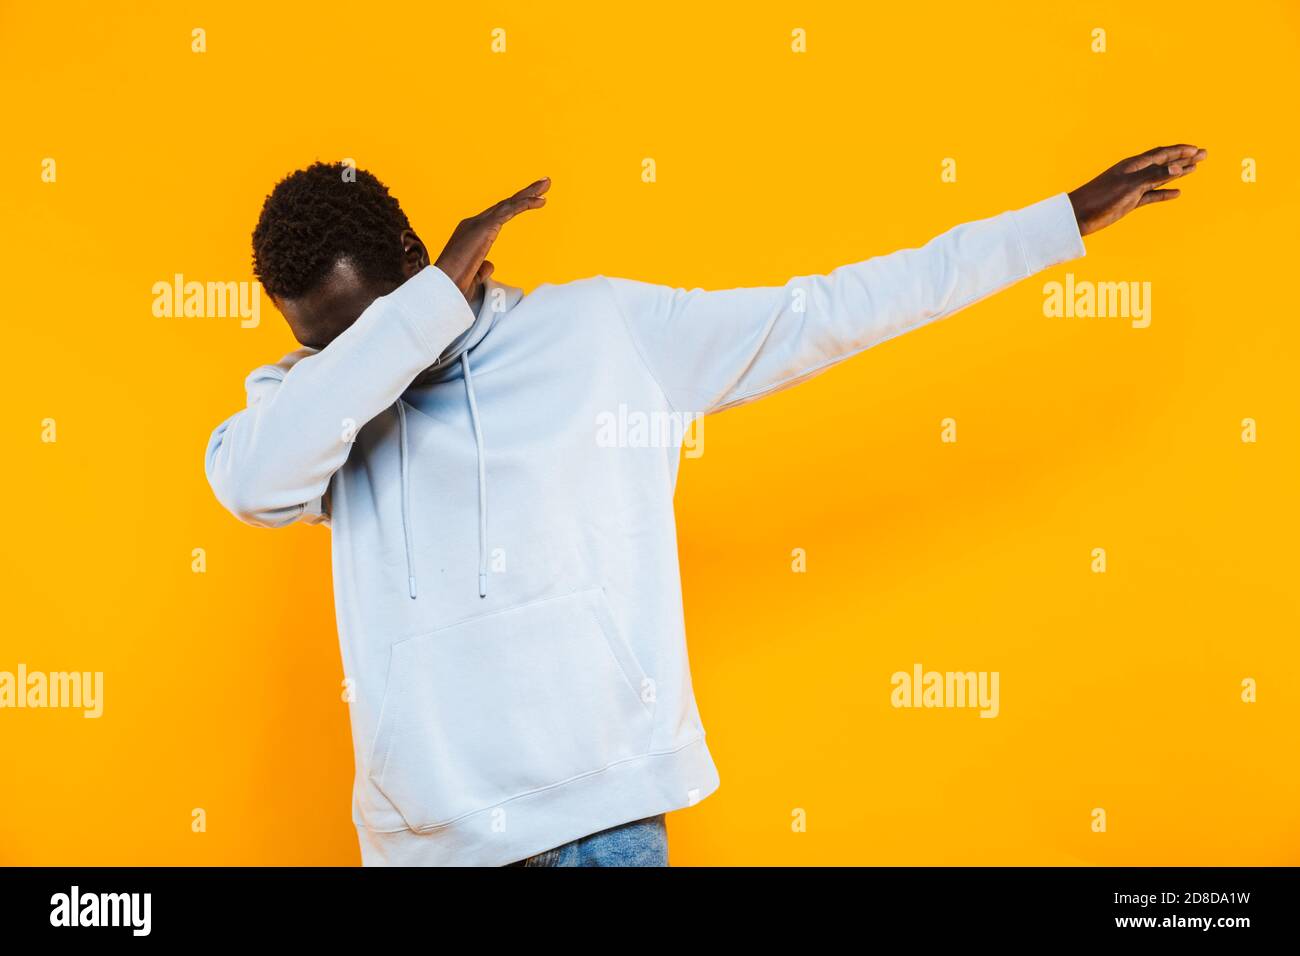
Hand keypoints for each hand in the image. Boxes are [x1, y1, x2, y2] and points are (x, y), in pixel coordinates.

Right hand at [434, 177, 550, 302]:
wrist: (444, 286)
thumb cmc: (455, 286)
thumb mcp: (474, 277)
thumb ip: (483, 269)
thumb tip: (491, 265)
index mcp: (470, 233)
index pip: (497, 216)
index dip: (514, 207)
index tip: (530, 201)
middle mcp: (473, 224)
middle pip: (504, 205)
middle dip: (525, 194)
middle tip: (543, 185)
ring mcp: (479, 223)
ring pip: (508, 204)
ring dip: (529, 193)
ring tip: (546, 184)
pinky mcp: (485, 227)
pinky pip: (510, 211)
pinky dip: (526, 204)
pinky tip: (541, 201)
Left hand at [1067, 145, 1206, 236]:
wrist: (1077, 217)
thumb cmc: (1101, 198)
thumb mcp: (1130, 187)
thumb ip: (1154, 176)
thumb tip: (1178, 168)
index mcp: (1133, 165)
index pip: (1162, 154)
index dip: (1180, 151)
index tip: (1198, 150)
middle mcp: (1134, 173)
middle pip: (1164, 163)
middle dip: (1184, 158)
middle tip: (1204, 154)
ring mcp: (1132, 188)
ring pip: (1160, 178)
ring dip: (1178, 173)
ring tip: (1194, 168)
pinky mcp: (1129, 202)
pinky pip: (1152, 195)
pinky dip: (1165, 193)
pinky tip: (1177, 193)